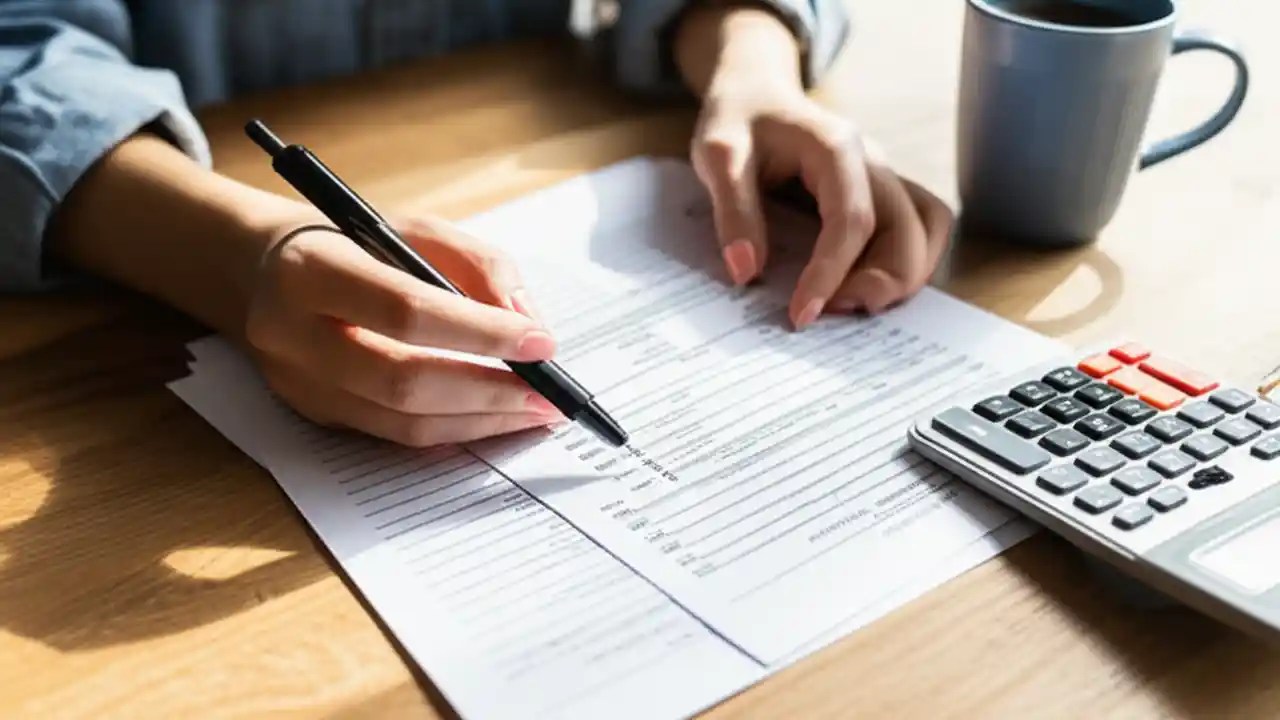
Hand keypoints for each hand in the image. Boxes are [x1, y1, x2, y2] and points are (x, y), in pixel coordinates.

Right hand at [243, 213, 561, 446]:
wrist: (263, 271)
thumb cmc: (355, 245)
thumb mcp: (416, 229)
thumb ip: (480, 267)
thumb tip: (529, 324)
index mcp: (312, 267)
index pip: (404, 310)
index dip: (479, 332)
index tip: (540, 343)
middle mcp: (292, 331)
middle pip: (401, 380)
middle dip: (488, 391)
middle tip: (547, 394)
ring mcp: (298, 383)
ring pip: (400, 421)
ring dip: (480, 420)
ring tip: (534, 411)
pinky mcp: (314, 414)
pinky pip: (394, 435)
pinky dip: (455, 429)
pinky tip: (494, 416)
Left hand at [679, 6, 953, 328]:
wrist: (757, 92)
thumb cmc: (738, 119)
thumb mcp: (717, 154)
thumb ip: (732, 209)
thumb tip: (746, 272)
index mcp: (836, 148)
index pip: (851, 220)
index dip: (831, 273)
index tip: (801, 314)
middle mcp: (872, 163)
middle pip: (907, 229)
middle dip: (879, 282)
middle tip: (828, 315)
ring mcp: (883, 178)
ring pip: (925, 232)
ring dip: (901, 277)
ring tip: (849, 307)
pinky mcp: (883, 195)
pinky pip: (921, 230)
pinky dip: (907, 265)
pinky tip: (866, 290)